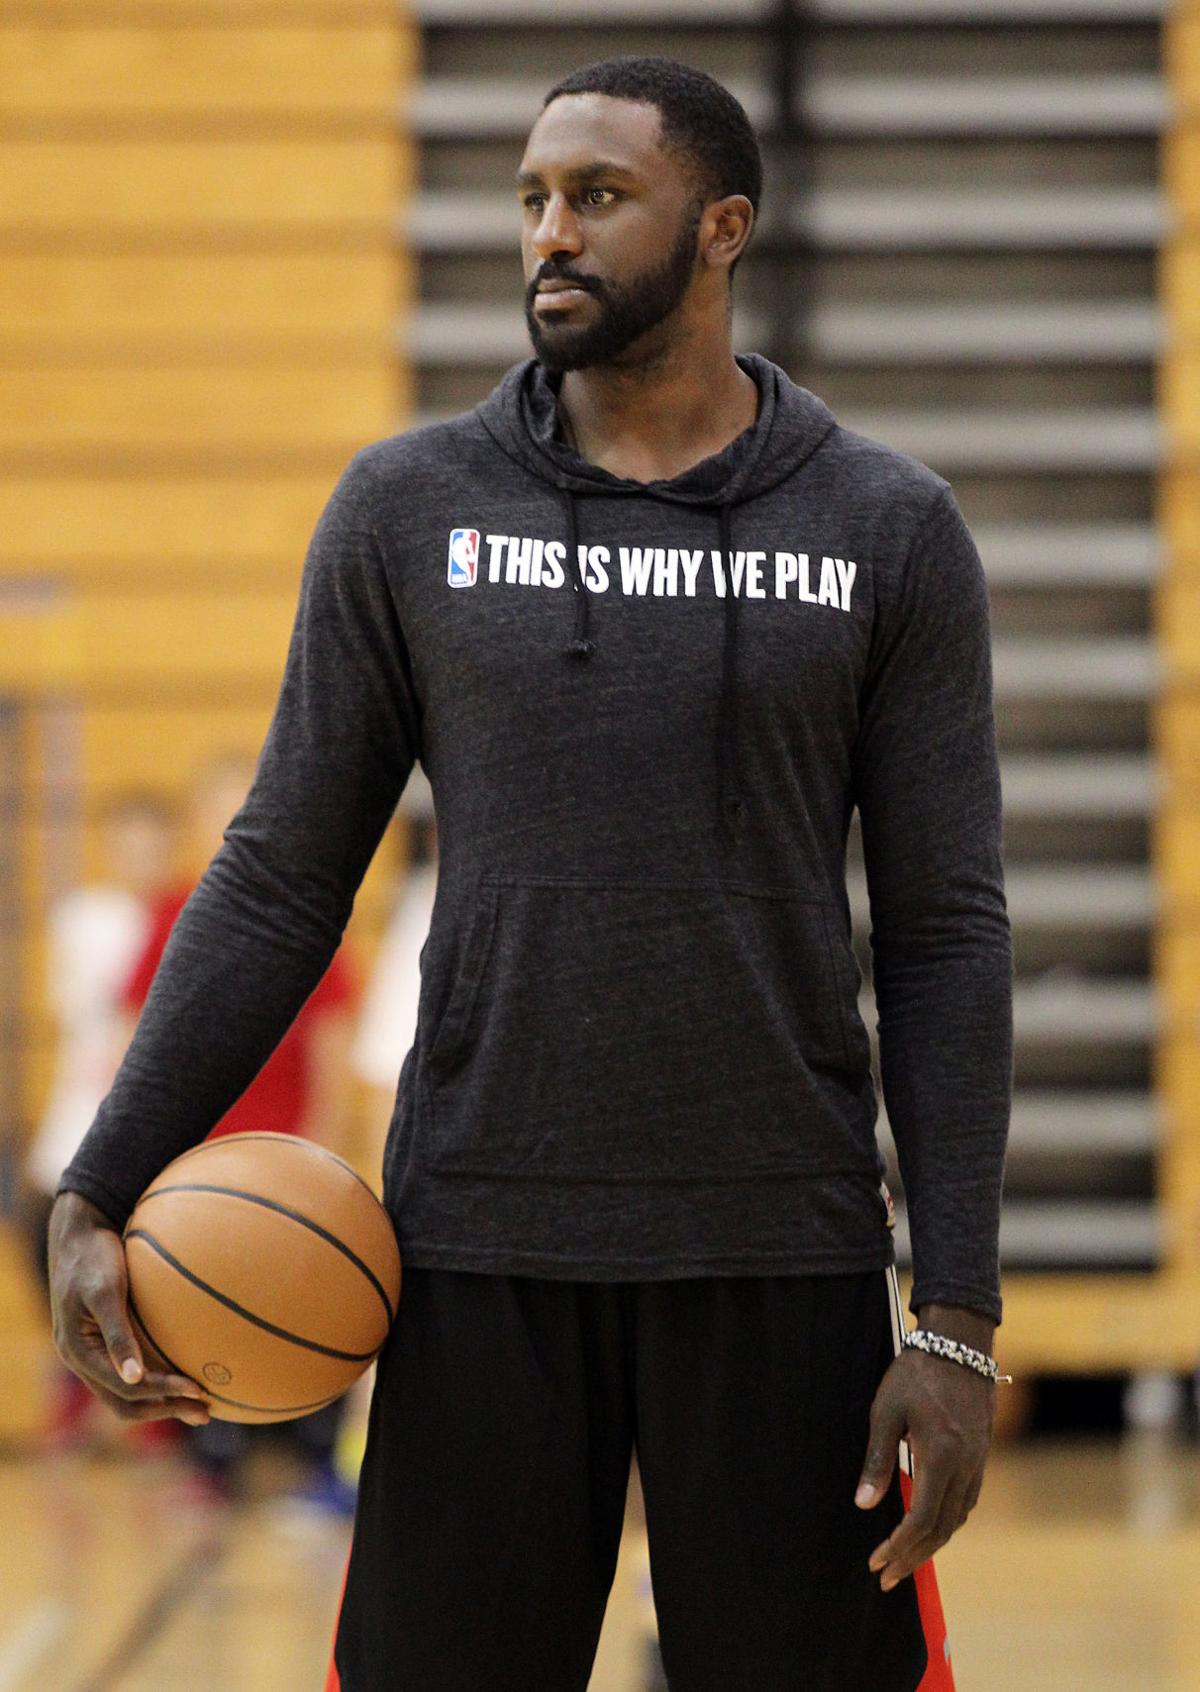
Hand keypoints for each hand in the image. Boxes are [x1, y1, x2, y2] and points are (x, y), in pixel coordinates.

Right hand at [48, 1192, 209, 1425]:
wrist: (80, 1232)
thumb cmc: (95, 1256)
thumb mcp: (106, 1292)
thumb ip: (118, 1335)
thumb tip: (134, 1378)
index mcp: (79, 1352)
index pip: (125, 1389)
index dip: (162, 1393)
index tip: (198, 1389)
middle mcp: (83, 1361)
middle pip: (125, 1403)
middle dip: (166, 1409)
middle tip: (205, 1412)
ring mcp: (93, 1354)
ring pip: (128, 1394)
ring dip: (163, 1401)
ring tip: (201, 1403)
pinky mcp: (105, 1342)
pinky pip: (131, 1373)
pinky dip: (157, 1380)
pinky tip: (185, 1374)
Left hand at [854, 1310, 995, 1590]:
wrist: (959, 1346)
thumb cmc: (916, 1373)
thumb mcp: (886, 1410)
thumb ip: (878, 1459)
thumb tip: (865, 1504)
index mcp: (943, 1456)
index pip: (922, 1519)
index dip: (899, 1547)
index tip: (877, 1562)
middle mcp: (966, 1467)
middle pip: (942, 1528)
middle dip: (913, 1558)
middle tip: (887, 1577)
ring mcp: (978, 1464)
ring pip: (957, 1519)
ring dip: (930, 1544)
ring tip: (903, 1560)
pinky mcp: (980, 1457)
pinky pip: (964, 1503)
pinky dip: (945, 1523)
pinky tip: (927, 1527)